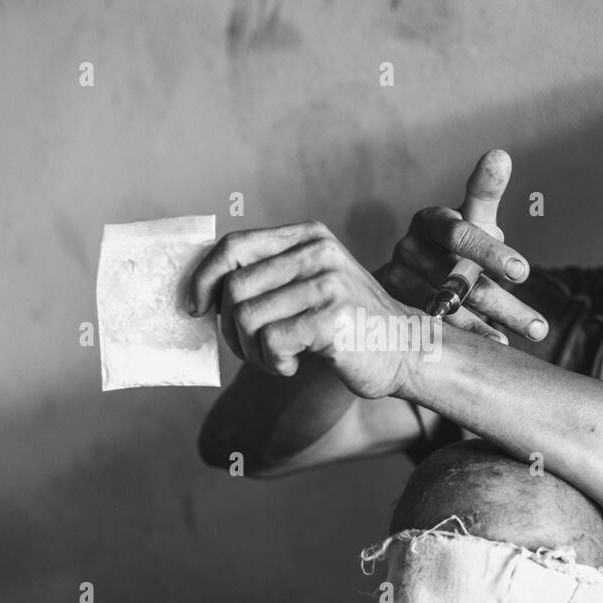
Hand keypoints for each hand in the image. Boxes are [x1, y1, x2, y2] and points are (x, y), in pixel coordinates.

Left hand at [188, 220, 428, 399]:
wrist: (407, 351)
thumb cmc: (348, 326)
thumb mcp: (313, 283)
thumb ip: (270, 275)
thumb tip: (202, 290)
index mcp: (309, 236)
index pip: (234, 245)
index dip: (203, 277)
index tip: (195, 308)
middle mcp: (319, 252)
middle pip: (235, 288)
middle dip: (230, 328)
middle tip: (249, 349)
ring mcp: (328, 284)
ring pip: (248, 318)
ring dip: (251, 351)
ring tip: (275, 359)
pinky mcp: (333, 319)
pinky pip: (271, 342)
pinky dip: (273, 364)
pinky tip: (293, 366)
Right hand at [378, 150, 547, 343]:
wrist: (411, 272)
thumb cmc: (454, 242)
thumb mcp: (471, 216)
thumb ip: (485, 190)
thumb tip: (500, 155)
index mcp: (429, 221)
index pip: (459, 234)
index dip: (490, 253)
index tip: (523, 272)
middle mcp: (407, 250)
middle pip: (459, 280)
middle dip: (502, 304)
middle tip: (538, 327)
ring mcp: (397, 282)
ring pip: (449, 308)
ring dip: (490, 327)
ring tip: (527, 339)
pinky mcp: (394, 311)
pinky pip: (434, 328)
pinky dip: (468, 339)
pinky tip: (496, 348)